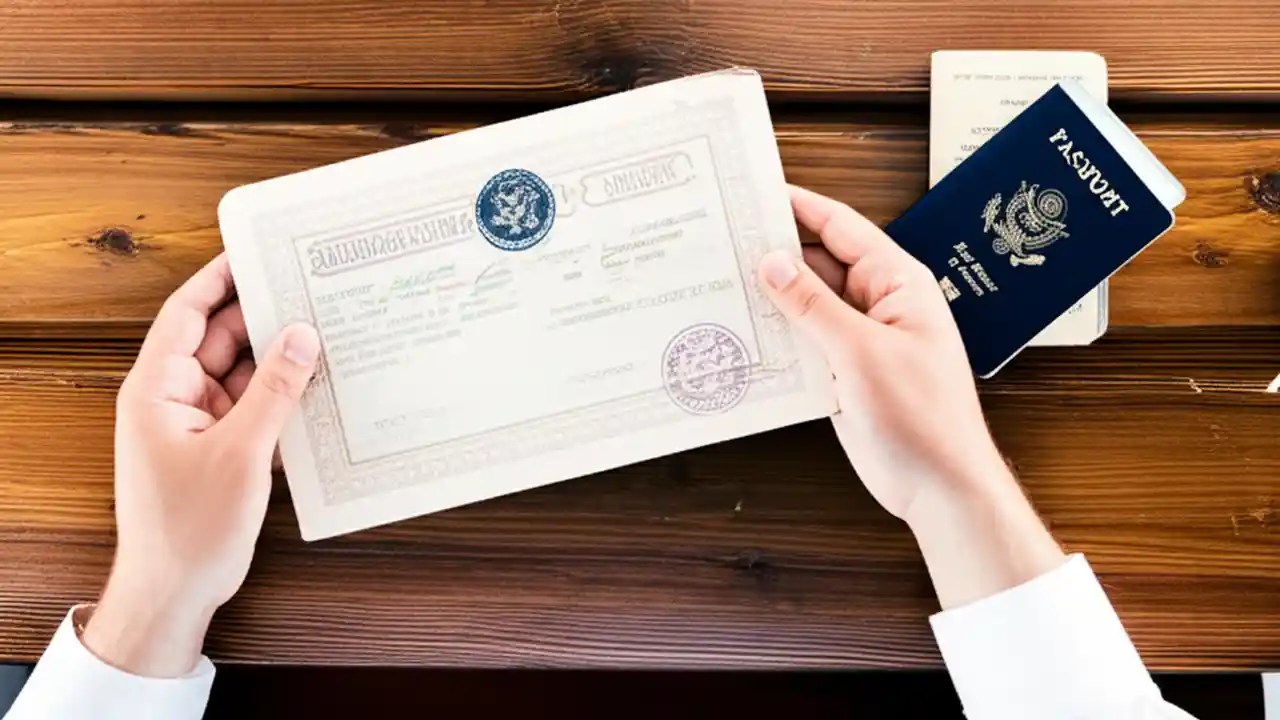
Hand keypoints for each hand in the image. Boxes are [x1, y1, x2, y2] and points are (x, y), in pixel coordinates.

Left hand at [83, 254, 319, 675]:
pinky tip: (319, 392)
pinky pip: (254, 409)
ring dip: (280, 364)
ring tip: (327, 339)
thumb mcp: (240, 452)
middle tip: (312, 294)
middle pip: (221, 340)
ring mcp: (196, 425)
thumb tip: (301, 336)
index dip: (220, 278)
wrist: (175, 592)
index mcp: (157, 389)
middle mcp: (174, 399)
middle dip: (264, 320)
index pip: (187, 313)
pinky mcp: (219, 450)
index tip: (258, 252)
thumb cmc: (189, 528)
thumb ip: (275, 390)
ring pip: (244, 375)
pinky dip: (282, 401)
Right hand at [759, 186, 1062, 607]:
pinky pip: (804, 342)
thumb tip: (773, 261)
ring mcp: (860, 339)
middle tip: (724, 241)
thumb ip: (813, 305)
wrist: (940, 487)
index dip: (799, 206)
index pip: (841, 228)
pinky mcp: (843, 372)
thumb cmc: (923, 418)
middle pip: (818, 264)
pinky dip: (776, 337)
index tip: (756, 191)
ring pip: (806, 305)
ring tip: (721, 283)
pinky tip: (742, 333)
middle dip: (774, 253)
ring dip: (771, 298)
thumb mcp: (861, 353)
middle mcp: (878, 305)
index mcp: (897, 283)